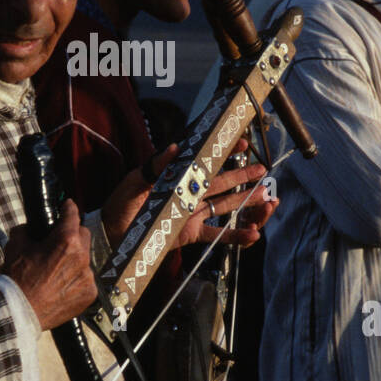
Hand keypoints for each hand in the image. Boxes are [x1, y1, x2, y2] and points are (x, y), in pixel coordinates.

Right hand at [2, 198, 96, 330]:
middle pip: (84, 235)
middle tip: (60, 241)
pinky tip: (61, 285)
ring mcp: (88, 277)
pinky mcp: (90, 294)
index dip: (68, 207)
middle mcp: (82, 257)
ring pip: (85, 259)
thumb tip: (31, 227)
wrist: (19, 312)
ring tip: (57, 269)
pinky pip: (86, 279)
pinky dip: (76, 279)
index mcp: (66, 240)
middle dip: (73, 234)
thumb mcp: (16, 245)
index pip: (73, 215)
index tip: (67, 205)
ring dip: (75, 259)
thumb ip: (26, 230)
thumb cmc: (17, 277)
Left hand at [100, 138, 278, 250]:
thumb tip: (172, 147)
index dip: (224, 153)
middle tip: (263, 169)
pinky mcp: (192, 233)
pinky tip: (253, 235)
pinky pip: (218, 234)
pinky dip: (236, 236)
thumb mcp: (135, 181)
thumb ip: (155, 166)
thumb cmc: (120, 203)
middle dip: (243, 175)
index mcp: (178, 176)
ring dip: (246, 202)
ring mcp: (193, 213)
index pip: (205, 161)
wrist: (112, 233)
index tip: (241, 143)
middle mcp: (189, 193)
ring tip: (268, 199)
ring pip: (226, 205)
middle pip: (222, 182)